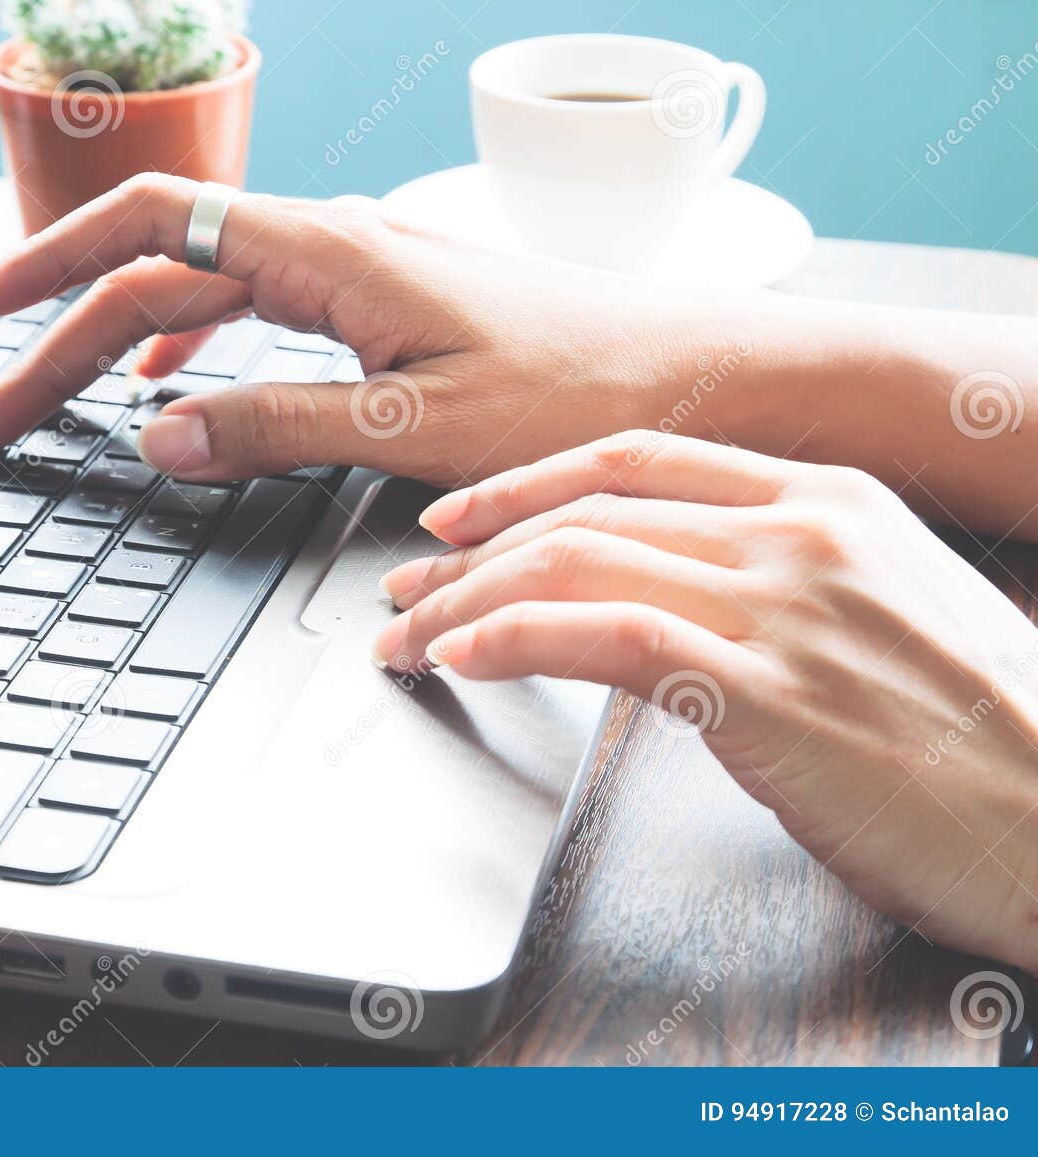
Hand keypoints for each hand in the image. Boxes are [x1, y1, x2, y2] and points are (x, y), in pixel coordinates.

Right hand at [0, 173, 673, 482]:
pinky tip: (171, 388)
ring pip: (200, 296)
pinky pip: (254, 315)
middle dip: (59, 339)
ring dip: (114, 346)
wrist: (696, 379)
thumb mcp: (419, 425)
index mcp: (330, 253)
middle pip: (156, 275)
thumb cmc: (586, 392)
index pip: (151, 236)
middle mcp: (334, 247)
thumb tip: (157, 434)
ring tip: (51, 396)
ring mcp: (356, 274)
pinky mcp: (382, 309)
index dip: (52, 269)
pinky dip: (189, 350)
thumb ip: (281, 425)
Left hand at [375, 431, 1037, 971]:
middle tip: (408, 588)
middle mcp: (798, 531)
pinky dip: (517, 639)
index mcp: (829, 499)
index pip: (635, 459)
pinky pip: (608, 635)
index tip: (462, 515)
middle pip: (585, 511)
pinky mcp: (769, 688)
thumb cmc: (994, 733)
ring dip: (468, 600)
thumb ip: (782, 584)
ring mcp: (784, 603)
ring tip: (409, 633)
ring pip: (578, 562)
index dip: (527, 481)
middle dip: (472, 552)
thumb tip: (673, 599)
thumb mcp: (888, 614)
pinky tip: (464, 653)